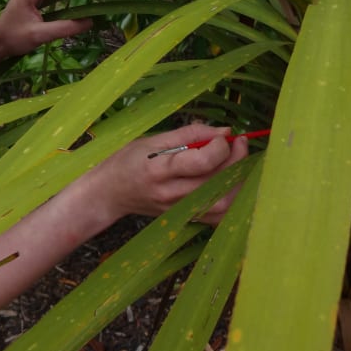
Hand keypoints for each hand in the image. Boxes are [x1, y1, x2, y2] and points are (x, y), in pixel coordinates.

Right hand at [80, 124, 248, 226]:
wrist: (110, 192)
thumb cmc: (129, 160)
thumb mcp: (153, 139)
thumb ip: (189, 134)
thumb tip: (223, 131)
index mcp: (159, 169)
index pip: (202, 162)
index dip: (220, 146)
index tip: (223, 135)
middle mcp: (171, 194)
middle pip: (217, 181)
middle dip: (237, 159)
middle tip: (239, 142)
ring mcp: (180, 210)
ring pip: (224, 203)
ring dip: (240, 180)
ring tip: (238, 160)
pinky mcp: (186, 219)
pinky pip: (220, 216)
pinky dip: (234, 199)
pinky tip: (233, 180)